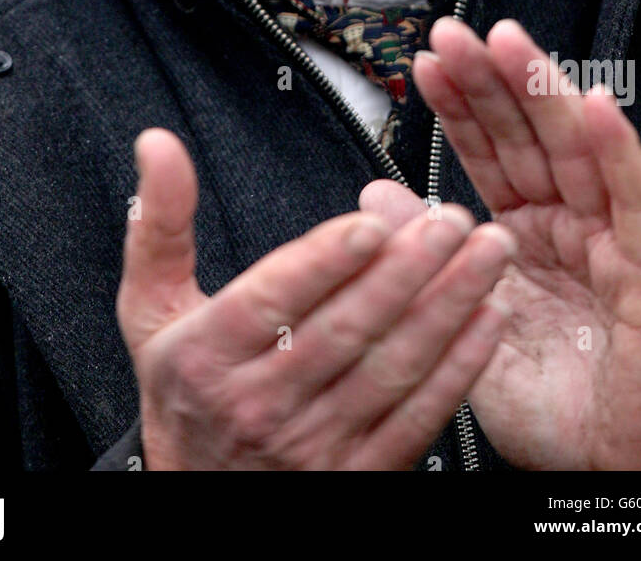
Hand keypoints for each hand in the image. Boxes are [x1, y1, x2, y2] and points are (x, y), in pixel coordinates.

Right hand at [115, 127, 515, 469]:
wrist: (196, 497)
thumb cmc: (183, 387)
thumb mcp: (151, 307)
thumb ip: (160, 223)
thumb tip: (158, 144)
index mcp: (209, 355)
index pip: (273, 300)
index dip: (325, 260)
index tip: (373, 221)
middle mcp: (261, 404)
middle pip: (345, 330)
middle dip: (409, 269)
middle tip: (453, 217)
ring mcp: (315, 445)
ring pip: (392, 368)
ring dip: (449, 306)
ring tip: (488, 253)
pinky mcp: (361, 474)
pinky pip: (420, 416)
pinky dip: (461, 367)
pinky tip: (489, 317)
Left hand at [361, 17, 640, 470]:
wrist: (586, 466)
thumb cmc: (537, 398)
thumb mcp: (456, 320)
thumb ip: (421, 255)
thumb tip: (372, 196)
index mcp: (523, 230)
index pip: (488, 151)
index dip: (460, 105)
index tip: (426, 62)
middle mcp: (567, 224)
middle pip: (530, 135)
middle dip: (494, 80)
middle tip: (459, 34)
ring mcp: (609, 240)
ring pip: (578, 150)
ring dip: (545, 92)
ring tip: (510, 44)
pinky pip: (635, 203)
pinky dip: (616, 151)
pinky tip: (591, 104)